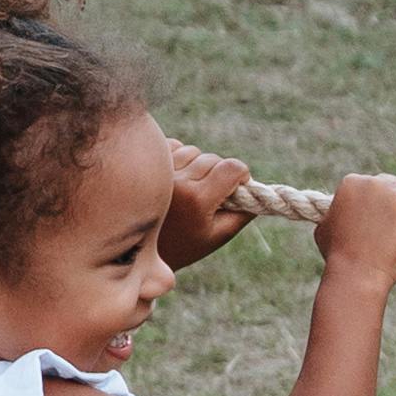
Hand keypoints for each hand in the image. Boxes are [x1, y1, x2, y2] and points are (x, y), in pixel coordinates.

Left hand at [157, 143, 254, 268]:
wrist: (138, 248)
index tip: (239, 187)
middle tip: (211, 196)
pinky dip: (180, 158)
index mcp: (198, 199)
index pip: (233, 168)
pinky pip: (175, 147)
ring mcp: (160, 169)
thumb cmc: (184, 244)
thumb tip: (258, 190)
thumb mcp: (218, 235)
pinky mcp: (148, 163)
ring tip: (190, 190)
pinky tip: (175, 179)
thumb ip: (243, 213)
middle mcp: (178, 181)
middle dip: (219, 174)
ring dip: (198, 165)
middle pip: (214, 159)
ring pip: (194, 151)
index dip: (242, 175)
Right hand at [316, 171, 395, 289]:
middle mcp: (376, 182)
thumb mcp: (325, 227)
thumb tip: (337, 212)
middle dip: (395, 201)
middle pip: (395, 182)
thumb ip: (336, 211)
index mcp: (352, 182)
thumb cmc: (338, 256)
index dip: (377, 202)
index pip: (374, 182)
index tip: (378, 220)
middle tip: (394, 226)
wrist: (356, 273)